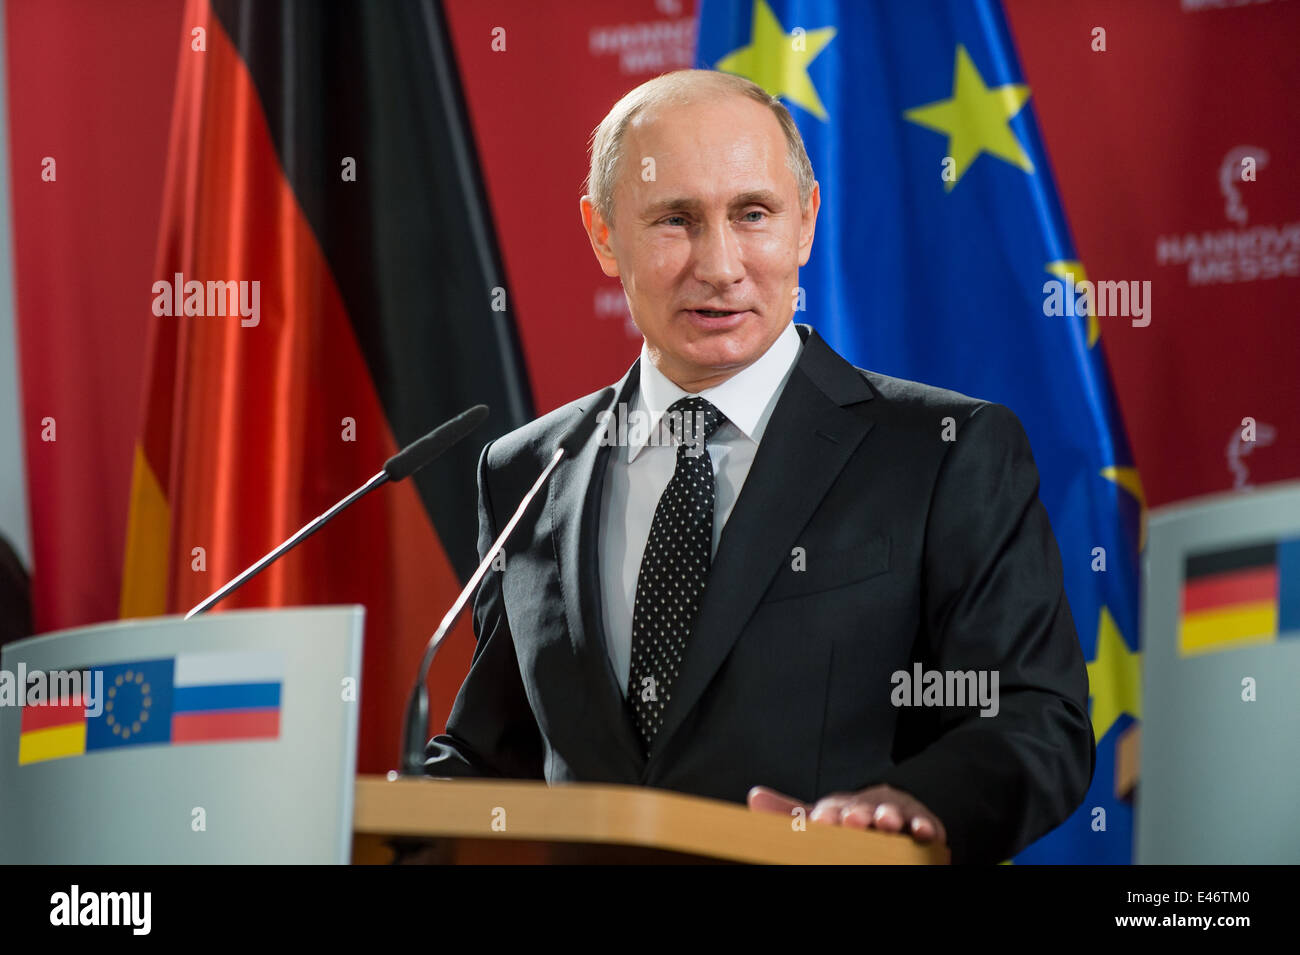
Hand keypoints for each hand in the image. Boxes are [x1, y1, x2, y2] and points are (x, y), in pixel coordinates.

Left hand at [747, 784, 946, 844]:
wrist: (887, 807)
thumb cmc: (847, 816)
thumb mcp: (820, 815)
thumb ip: (789, 812)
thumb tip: (754, 796)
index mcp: (838, 807)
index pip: (830, 809)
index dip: (827, 814)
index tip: (822, 820)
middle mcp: (866, 807)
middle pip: (861, 809)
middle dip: (857, 814)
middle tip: (853, 819)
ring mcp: (894, 814)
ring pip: (892, 814)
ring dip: (889, 817)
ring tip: (887, 822)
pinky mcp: (920, 822)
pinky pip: (924, 824)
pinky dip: (924, 826)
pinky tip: (923, 832)